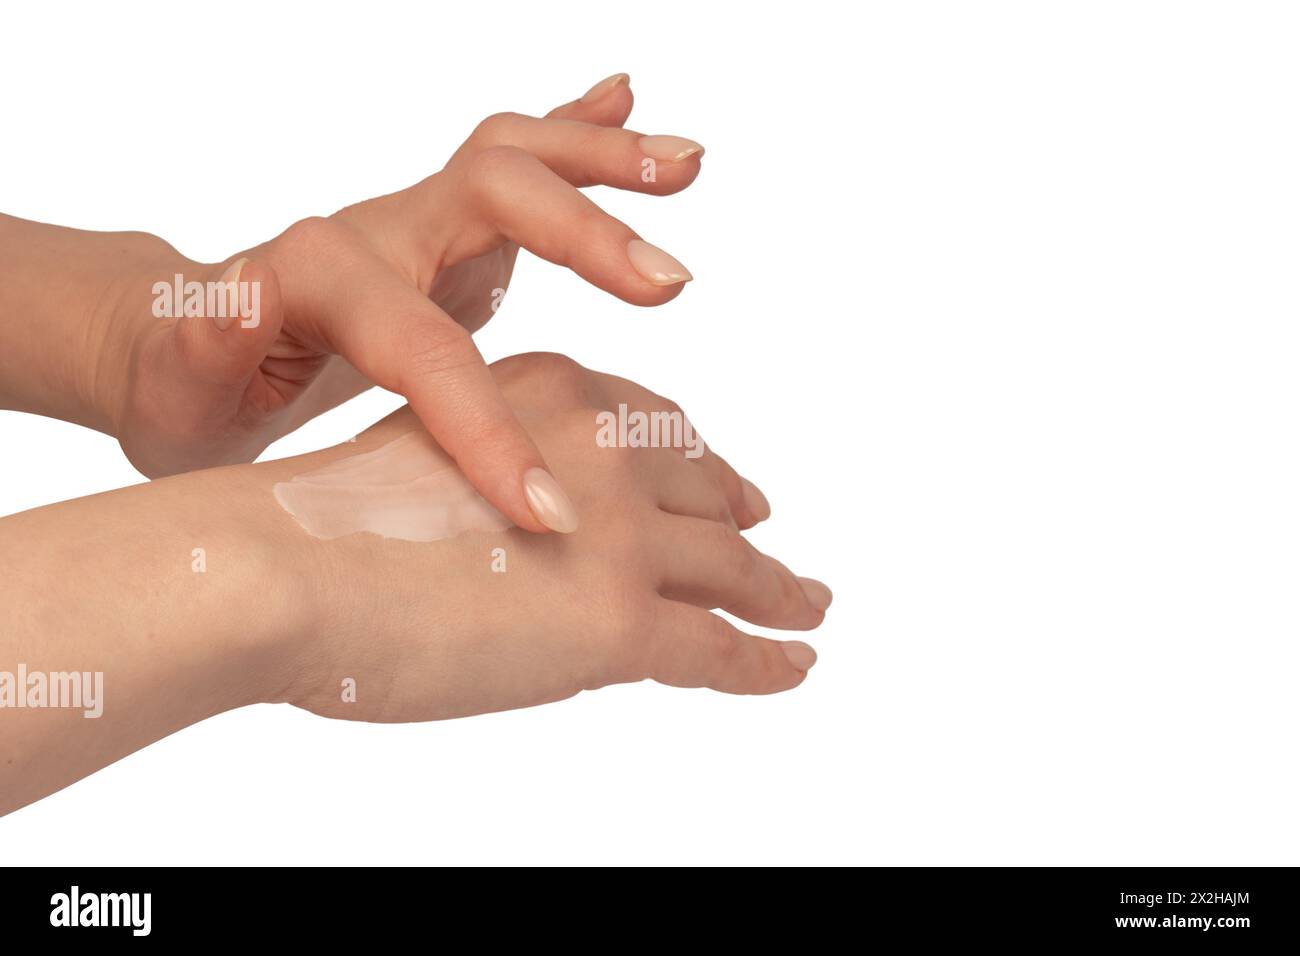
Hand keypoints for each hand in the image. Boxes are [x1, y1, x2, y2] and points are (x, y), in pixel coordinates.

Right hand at [0, 352, 829, 812]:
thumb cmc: (314, 523)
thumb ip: (492, 478)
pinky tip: (793, 666)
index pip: (653, 424)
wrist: (278, 566)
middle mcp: (602, 448)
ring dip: (780, 590)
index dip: (696, 458)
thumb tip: (524, 532)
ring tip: (810, 607)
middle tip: (770, 536)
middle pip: (702, 489)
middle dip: (742, 514)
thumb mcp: (426, 463)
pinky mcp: (618, 618)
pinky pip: (718, 645)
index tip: (720, 481)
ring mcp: (619, 532)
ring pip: (730, 567)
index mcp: (552, 393)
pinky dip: (765, 661)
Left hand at [108, 73, 703, 532]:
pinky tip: (633, 108)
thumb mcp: (176, 395)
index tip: (551, 511)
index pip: (427, 347)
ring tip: (688, 166)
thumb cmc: (184, 392)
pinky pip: (519, 169)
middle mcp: (377, 229)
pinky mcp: (444, 232)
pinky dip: (578, 134)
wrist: (177, 350)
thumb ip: (203, 345)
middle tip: (669, 287)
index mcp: (321, 276)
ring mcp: (416, 222)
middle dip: (584, 236)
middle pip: (492, 191)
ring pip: (518, 159)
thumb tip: (236, 292)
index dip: (489, 430)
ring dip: (605, 159)